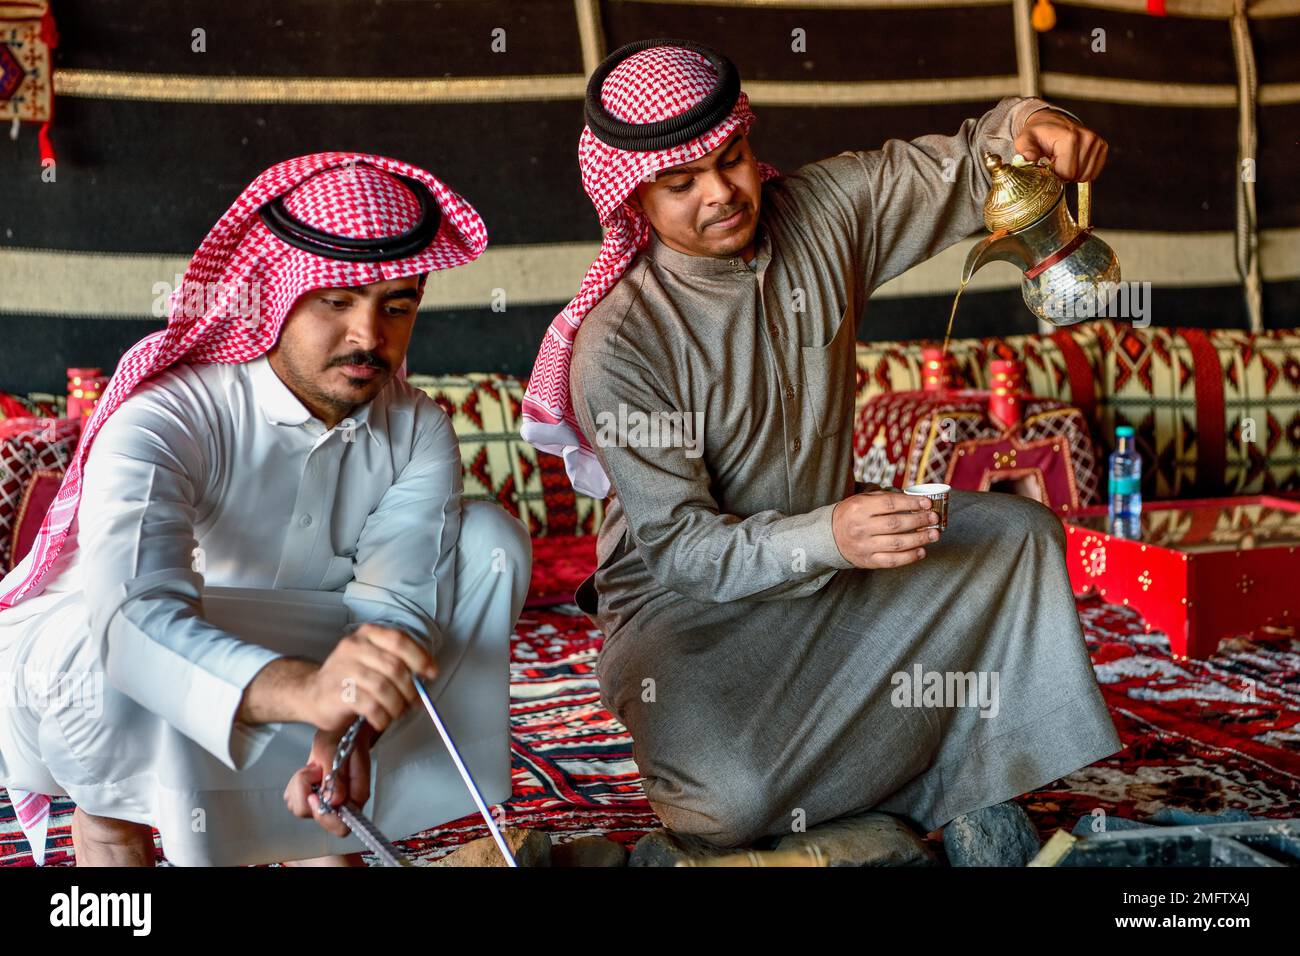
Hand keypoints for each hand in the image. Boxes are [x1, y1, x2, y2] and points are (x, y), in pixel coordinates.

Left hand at [283, 726, 374, 836]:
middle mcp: (341, 804)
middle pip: (314, 817)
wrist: (340, 731)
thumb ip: (337, 778)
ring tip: (313, 769)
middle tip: (314, 772)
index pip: (341, 827)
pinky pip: (292, 800)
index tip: (315, 794)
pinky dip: (294, 786)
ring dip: (299, 787)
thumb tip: (334, 802)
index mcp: (355, 797)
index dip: (325, 816)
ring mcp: (325, 801)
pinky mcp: (311, 795)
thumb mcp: (338, 753)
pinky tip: (308, 772)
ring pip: (300, 809)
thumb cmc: (344, 737)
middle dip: (306, 794)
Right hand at [302, 623, 437, 733]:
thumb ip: (398, 663)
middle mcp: (354, 647)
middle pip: (395, 667)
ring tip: (396, 713)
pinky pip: (369, 705)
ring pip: (384, 687)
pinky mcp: (336, 692)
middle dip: (410, 689)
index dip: (420, 657)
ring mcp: (343, 668)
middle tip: (412, 703)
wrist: (310, 692)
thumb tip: (427, 677)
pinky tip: (381, 720)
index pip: (399, 640)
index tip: (431, 673)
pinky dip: (382, 716)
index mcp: (368, 635)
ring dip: (397, 705)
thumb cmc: (349, 678)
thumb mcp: (374, 661)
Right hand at [831, 489, 939, 569]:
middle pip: (896, 524)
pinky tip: (922, 551)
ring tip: (934, 534)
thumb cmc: (852, 515)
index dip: (911, 503)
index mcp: (859, 508)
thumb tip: (915, 500)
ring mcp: (864, 546)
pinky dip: (910, 557)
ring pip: (897, 543)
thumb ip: (884, 499)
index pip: (890, 504)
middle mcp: (861, 527)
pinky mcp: (868, 561)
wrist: (829, 537)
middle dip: (919, 521)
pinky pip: (892, 561)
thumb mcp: (861, 500)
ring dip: (919, 539)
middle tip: (934, 518)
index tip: (927, 503)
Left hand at [1014, 109, 1107, 181]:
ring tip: (1063, 160)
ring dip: (1072, 173)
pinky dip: (1082, 171)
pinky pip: (1093, 172)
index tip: (1047, 165)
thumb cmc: (1037, 133)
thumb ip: (1025, 150)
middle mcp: (1087, 138)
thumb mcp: (1024, 140)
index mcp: (1069, 137)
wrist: (1050, 122)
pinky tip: (1072, 160)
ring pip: (1086, 176)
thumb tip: (1029, 158)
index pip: (1067, 173)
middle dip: (1063, 174)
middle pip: (1076, 175)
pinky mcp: (1101, 146)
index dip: (1054, 175)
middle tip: (1054, 162)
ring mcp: (1096, 142)